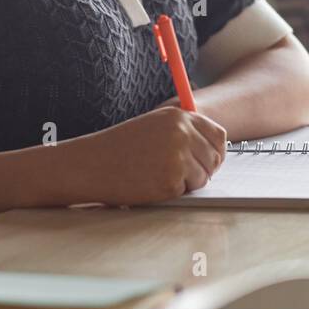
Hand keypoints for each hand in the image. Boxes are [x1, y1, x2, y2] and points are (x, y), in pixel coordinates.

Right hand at [66, 105, 226, 206]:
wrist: (90, 164)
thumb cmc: (119, 147)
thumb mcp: (154, 126)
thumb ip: (183, 131)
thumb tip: (215, 149)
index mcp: (179, 116)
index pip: (218, 135)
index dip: (215, 151)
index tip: (206, 160)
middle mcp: (182, 133)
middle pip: (215, 157)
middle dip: (203, 169)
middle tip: (181, 174)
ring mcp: (178, 156)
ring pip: (204, 176)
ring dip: (188, 182)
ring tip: (160, 176)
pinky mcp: (171, 180)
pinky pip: (187, 191)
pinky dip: (173, 192)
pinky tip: (152, 183)